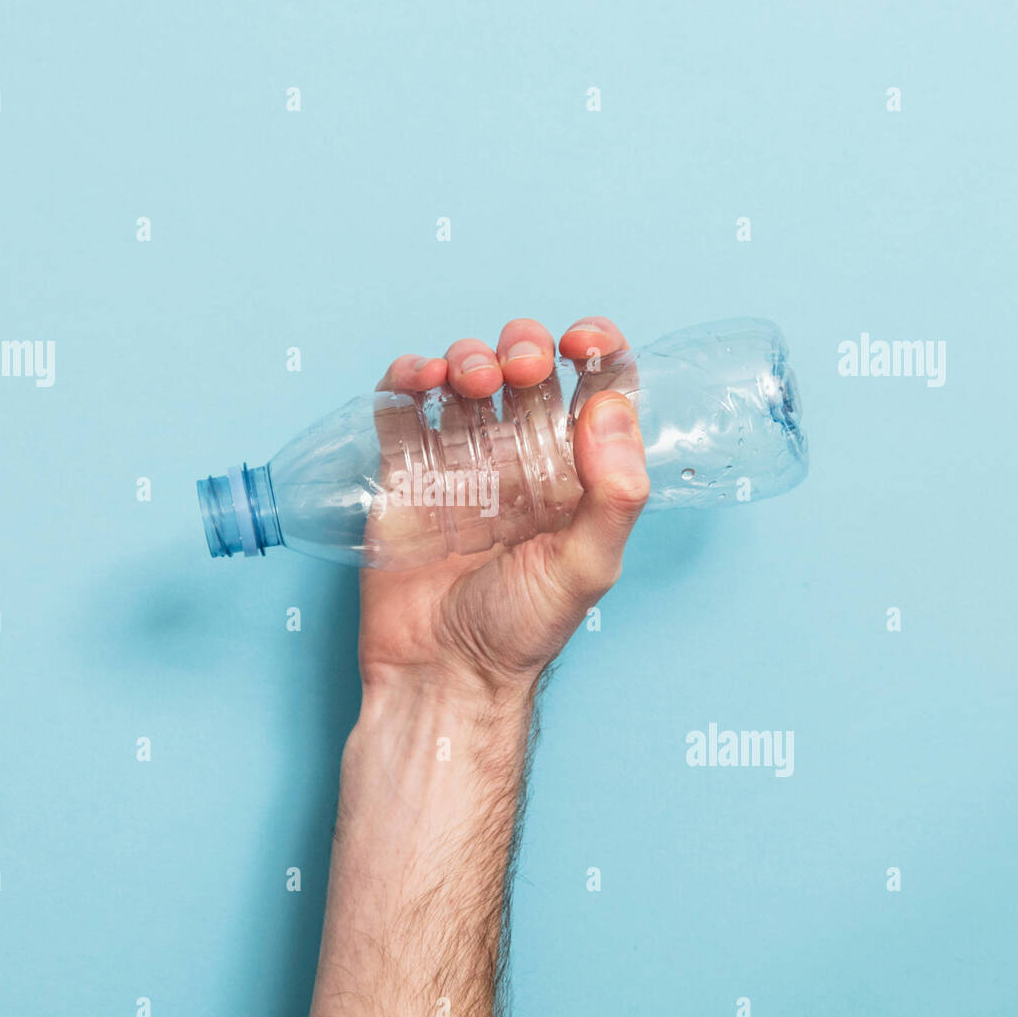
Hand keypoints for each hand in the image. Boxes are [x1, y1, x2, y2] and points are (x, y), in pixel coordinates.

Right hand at [358, 316, 649, 700]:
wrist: (440, 674)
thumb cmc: (519, 632)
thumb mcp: (588, 568)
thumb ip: (614, 493)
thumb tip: (611, 409)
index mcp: (575, 474)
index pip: (596, 389)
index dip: (596, 350)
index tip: (583, 342)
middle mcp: (520, 460)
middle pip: (526, 370)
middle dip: (523, 347)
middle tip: (521, 366)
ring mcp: (459, 463)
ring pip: (465, 377)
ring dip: (468, 356)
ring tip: (468, 378)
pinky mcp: (403, 473)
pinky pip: (402, 407)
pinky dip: (407, 377)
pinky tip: (420, 383)